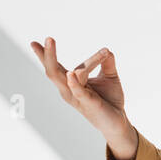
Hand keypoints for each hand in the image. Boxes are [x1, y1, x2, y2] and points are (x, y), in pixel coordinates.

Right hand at [30, 37, 138, 158]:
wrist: (118, 121)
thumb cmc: (110, 99)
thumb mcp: (110, 77)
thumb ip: (106, 63)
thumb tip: (107, 49)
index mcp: (70, 82)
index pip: (55, 66)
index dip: (46, 54)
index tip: (42, 40)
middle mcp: (68, 89)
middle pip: (53, 70)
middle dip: (47, 55)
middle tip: (45, 38)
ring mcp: (76, 97)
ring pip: (63, 76)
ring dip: (55, 58)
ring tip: (50, 42)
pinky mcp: (88, 103)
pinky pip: (79, 91)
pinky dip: (75, 82)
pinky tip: (71, 73)